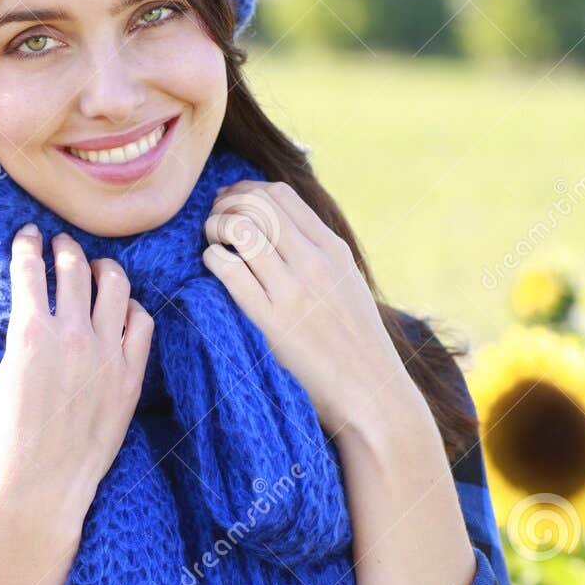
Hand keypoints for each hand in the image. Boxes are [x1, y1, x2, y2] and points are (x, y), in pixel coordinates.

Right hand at [0, 226, 154, 531]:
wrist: (41, 488)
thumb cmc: (9, 441)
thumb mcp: (1, 378)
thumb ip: (22, 343)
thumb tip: (35, 324)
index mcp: (29, 331)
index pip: (30, 267)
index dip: (27, 243)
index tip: (28, 235)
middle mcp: (72, 334)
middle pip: (75, 266)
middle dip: (65, 247)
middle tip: (61, 243)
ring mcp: (107, 353)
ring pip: (116, 285)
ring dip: (104, 268)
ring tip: (97, 267)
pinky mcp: (131, 376)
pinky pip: (142, 323)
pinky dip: (132, 309)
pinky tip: (124, 310)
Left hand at [201, 180, 409, 438]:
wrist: (372, 393)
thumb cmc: (355, 343)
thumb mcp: (346, 284)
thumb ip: (319, 254)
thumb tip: (280, 226)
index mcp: (333, 250)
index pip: (280, 195)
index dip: (245, 191)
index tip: (230, 202)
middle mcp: (315, 262)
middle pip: (257, 204)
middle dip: (225, 205)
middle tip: (213, 223)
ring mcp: (294, 290)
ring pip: (241, 229)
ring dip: (215, 228)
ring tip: (212, 243)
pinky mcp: (273, 320)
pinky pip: (230, 271)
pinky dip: (213, 259)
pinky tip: (212, 268)